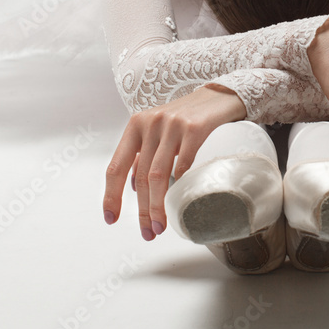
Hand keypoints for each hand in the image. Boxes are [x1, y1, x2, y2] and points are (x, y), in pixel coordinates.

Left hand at [103, 84, 246, 239]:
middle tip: (148, 232)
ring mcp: (172, 125)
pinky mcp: (194, 128)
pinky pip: (183, 163)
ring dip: (158, 205)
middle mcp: (150, 124)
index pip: (116, 166)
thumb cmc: (185, 117)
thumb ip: (143, 153)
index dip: (111, 195)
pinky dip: (180, 185)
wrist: (217, 96)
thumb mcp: (157, 130)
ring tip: (161, 225)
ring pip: (159, 174)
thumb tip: (133, 187)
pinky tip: (180, 199)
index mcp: (136, 126)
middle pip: (141, 176)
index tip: (111, 218)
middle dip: (142, 209)